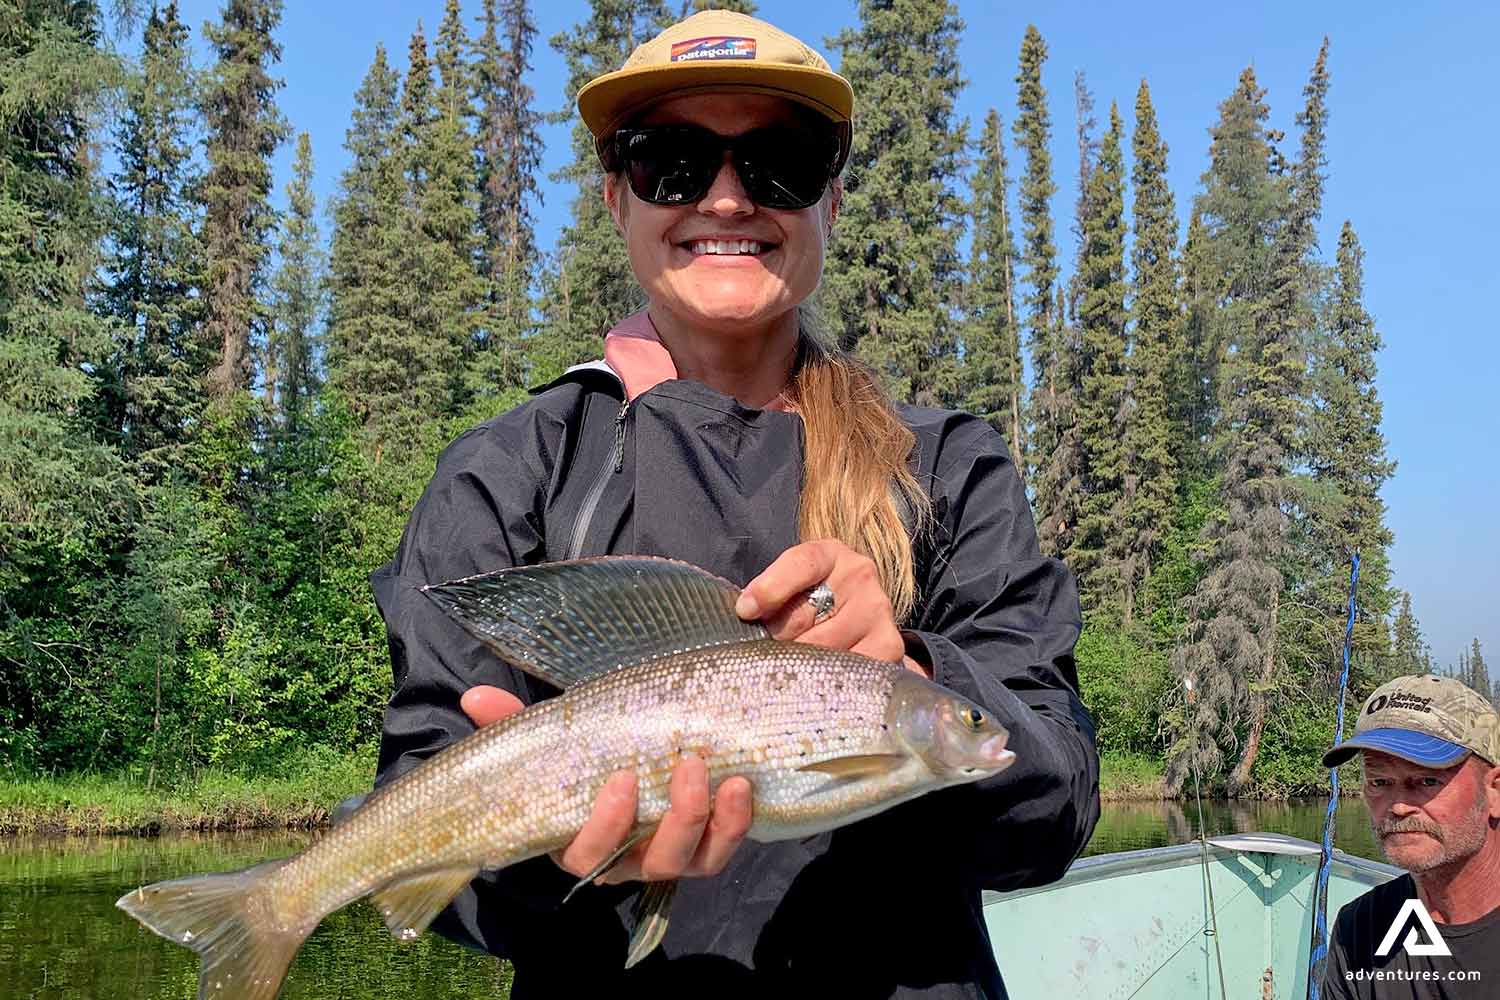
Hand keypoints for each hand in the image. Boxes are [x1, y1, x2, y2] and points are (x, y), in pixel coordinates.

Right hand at [460, 686, 753, 883]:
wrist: (633, 757)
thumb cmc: (585, 756)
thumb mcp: (553, 739)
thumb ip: (514, 724)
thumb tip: (473, 696)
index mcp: (580, 839)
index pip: (586, 853)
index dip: (605, 826)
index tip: (621, 781)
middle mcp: (627, 858)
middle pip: (652, 863)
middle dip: (676, 820)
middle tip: (688, 765)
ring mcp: (670, 854)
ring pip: (694, 860)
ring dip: (711, 821)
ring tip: (726, 777)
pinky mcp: (707, 845)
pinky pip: (724, 847)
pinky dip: (736, 823)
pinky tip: (742, 787)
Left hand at [734, 539, 929, 675]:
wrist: (858, 620)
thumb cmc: (813, 602)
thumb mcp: (791, 586)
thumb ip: (769, 595)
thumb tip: (746, 615)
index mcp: (830, 554)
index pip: (801, 564)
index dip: (770, 588)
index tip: (745, 611)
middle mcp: (860, 575)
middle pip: (803, 616)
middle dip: (776, 639)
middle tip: (762, 654)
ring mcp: (878, 610)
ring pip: (822, 649)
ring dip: (797, 664)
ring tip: (788, 670)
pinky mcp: (889, 645)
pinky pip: (847, 671)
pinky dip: (826, 681)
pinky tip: (815, 682)